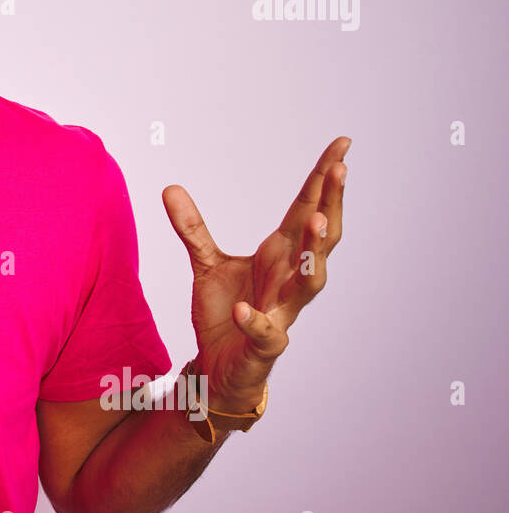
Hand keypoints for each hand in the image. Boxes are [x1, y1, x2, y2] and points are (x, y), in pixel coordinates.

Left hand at [162, 136, 349, 413]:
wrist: (219, 368)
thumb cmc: (228, 314)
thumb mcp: (206, 264)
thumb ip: (192, 228)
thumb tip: (170, 187)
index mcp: (280, 256)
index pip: (306, 211)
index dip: (324, 180)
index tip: (342, 144)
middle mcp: (288, 281)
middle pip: (320, 239)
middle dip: (331, 204)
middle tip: (339, 169)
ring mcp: (281, 313)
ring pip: (309, 284)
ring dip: (314, 255)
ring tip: (315, 222)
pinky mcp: (264, 346)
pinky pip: (267, 333)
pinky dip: (257, 321)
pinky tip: (247, 310)